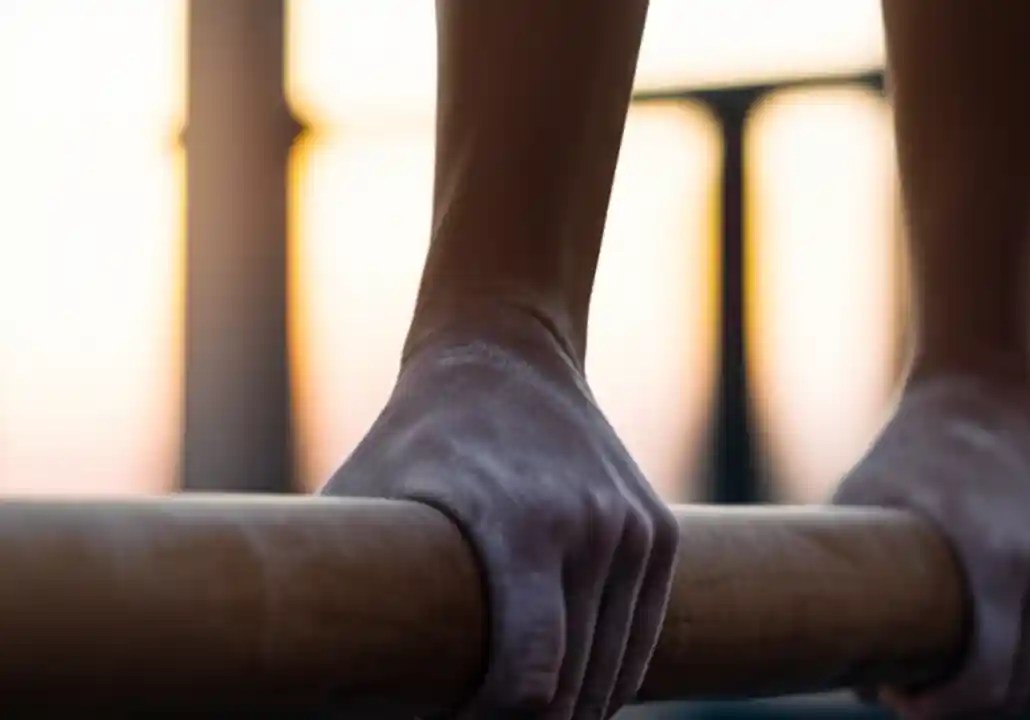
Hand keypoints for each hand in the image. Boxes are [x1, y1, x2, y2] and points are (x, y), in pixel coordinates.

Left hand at [323, 303, 677, 718]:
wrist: (509, 356)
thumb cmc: (418, 437)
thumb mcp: (361, 497)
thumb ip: (329, 583)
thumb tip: (284, 665)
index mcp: (521, 527)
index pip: (530, 680)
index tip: (449, 719)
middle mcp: (592, 530)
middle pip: (572, 690)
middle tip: (474, 717)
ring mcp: (633, 532)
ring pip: (611, 675)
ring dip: (568, 711)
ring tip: (515, 712)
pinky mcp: (658, 535)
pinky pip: (641, 641)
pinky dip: (607, 679)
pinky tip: (566, 692)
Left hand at [834, 372, 1029, 718]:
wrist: (982, 387)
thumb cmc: (909, 447)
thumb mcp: (861, 505)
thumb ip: (854, 582)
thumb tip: (846, 668)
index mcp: (998, 557)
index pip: (987, 683)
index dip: (939, 710)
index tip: (898, 696)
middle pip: (1025, 691)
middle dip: (968, 709)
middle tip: (913, 692)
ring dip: (1003, 691)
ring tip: (945, 671)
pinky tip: (982, 644)